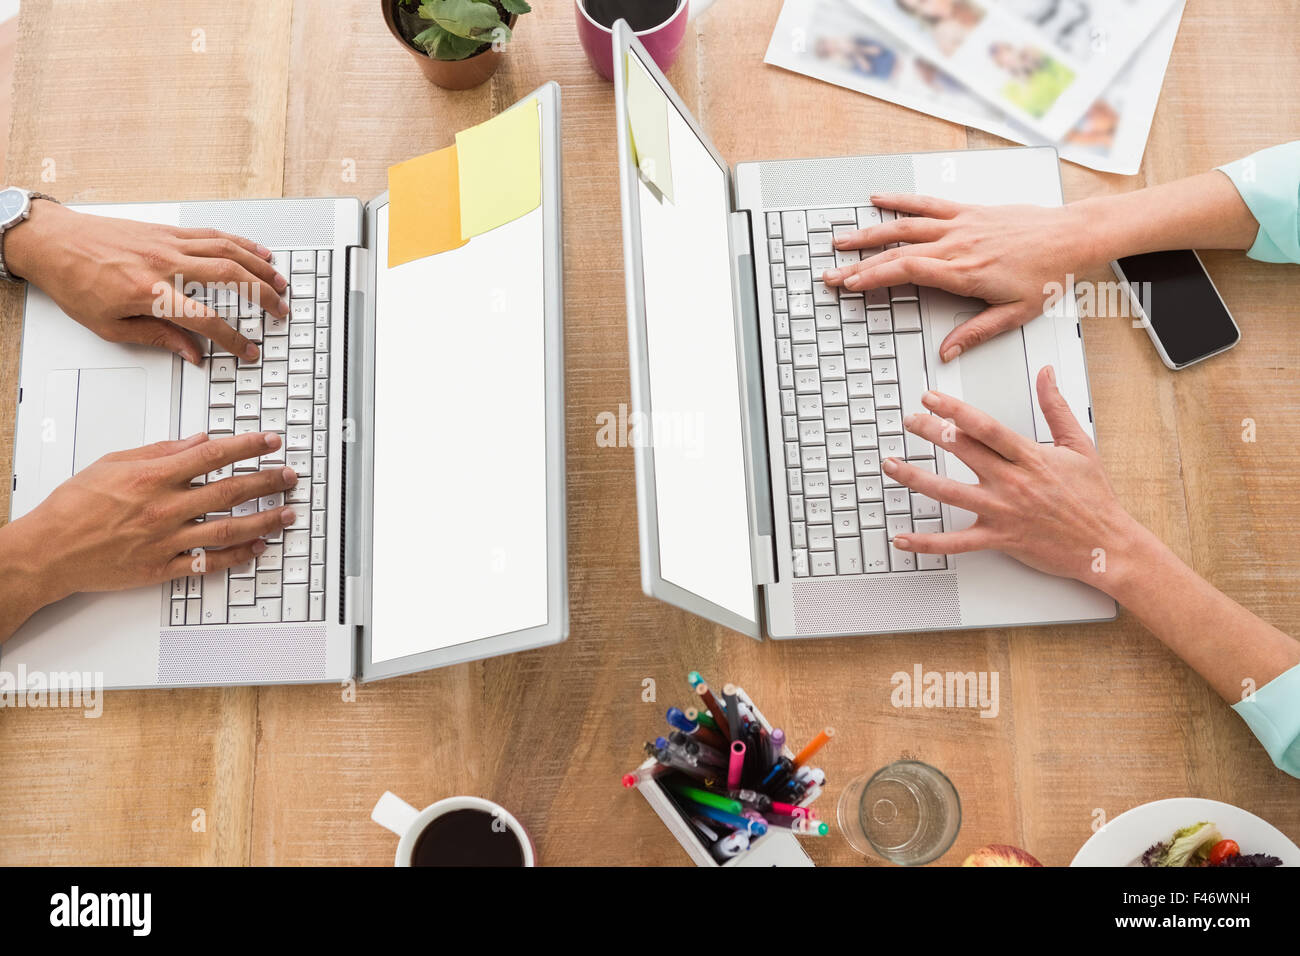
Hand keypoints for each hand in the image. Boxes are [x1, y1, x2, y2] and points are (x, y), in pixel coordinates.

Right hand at [4, 432, 297, 609]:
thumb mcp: (113, 462)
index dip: (248, 447)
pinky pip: (208, 563)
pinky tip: (257, 548)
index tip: (270, 442)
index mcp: (153, 477)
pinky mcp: (162, 568)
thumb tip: (197, 440)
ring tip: (287, 513)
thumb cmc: (74, 505)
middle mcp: (165, 508)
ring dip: (264, 521)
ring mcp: (166, 540)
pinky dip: (237, 557)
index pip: (213, 456)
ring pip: (228, 529)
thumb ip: (160, 450)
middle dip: (267, 482)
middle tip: (290, 476)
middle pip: (230, 491)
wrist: (49, 550)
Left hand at [5, 200, 288, 363]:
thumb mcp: (110, 325)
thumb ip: (158, 338)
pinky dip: (241, 243)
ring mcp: (169, 243)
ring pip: (229, 250)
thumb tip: (192, 354)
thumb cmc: (75, 282)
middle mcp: (166, 264)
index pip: (206, 319)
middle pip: (231, 277)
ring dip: (261, 267)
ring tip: (281, 282)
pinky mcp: (168, 231)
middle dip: (264, 295)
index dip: (233, 338)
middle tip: (282, 311)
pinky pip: (214, 235)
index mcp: (150, 292)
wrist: (52, 242)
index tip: (249, 350)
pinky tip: (256, 251)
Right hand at [821, 194, 1105, 361]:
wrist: (1072, 237)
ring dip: (869, 232)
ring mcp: (960, 224)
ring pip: (904, 226)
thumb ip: (976, 333)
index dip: (873, 277)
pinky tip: (878, 199)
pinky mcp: (968, 211)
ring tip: (841, 239)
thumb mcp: (1015, 313)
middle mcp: (957, 244)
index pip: (906, 271)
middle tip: (830, 271)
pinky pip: (927, 203)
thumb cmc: (1048, 274)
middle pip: (896, 251)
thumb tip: (947, 352)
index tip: (849, 285)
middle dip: (858, 262)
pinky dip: (900, 201)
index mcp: (964, 272)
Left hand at [884, 366, 1143, 585]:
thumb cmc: (1093, 497)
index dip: (953, 410)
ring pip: (949, 493)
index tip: (930, 398)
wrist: (1104, 545)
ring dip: (915, 478)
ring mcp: (1002, 511)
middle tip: (908, 421)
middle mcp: (1011, 482)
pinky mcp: (998, 538)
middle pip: (961, 451)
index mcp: (1029, 457)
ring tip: (891, 465)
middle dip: (930, 432)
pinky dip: (926, 543)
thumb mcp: (1079, 445)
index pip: (984, 426)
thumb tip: (1045, 374)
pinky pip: (955, 543)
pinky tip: (902, 538)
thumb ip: (1055, 407)